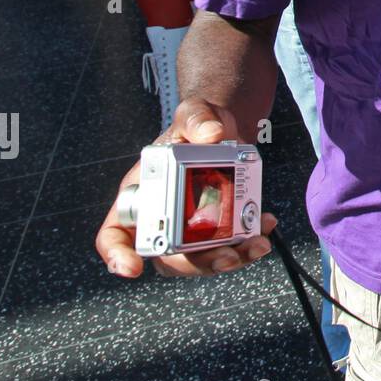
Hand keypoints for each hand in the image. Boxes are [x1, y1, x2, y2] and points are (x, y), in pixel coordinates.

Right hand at [94, 98, 275, 279]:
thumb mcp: (193, 112)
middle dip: (198, 262)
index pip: (115, 233)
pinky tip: (265, 223)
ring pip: (203, 260)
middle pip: (169, 257)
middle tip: (226, 255)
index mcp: (141, 195)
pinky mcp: (220, 230)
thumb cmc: (196, 125)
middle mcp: (162, 219)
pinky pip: (231, 247)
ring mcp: (191, 230)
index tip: (132, 268)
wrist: (225, 130)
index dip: (117, 254)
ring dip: (232, 258)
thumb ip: (197, 118)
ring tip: (256, 244)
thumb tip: (211, 134)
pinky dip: (250, 242)